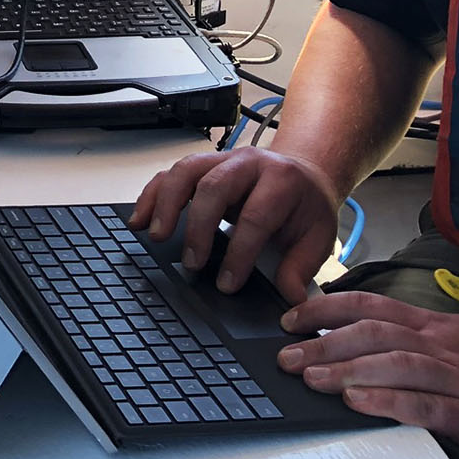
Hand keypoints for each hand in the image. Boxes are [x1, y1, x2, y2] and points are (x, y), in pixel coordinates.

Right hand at [129, 147, 340, 303]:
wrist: (302, 173)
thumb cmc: (306, 205)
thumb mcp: (319, 236)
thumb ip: (301, 266)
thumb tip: (289, 298)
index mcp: (282, 180)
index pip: (255, 216)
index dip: (239, 252)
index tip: (227, 283)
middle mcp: (248, 163)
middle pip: (214, 186)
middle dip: (198, 227)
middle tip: (192, 263)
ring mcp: (221, 160)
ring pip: (185, 171)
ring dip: (165, 203)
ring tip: (155, 235)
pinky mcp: (202, 165)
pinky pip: (170, 173)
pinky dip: (151, 195)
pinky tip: (139, 219)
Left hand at [278, 290, 458, 458]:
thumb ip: (421, 339)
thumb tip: (365, 340)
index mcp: (439, 324)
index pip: (372, 305)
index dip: (326, 308)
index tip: (292, 316)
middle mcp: (444, 344)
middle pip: (372, 333)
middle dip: (323, 342)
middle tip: (286, 355)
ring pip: (393, 364)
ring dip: (345, 370)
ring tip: (311, 377)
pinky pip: (424, 404)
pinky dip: (387, 401)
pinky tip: (357, 402)